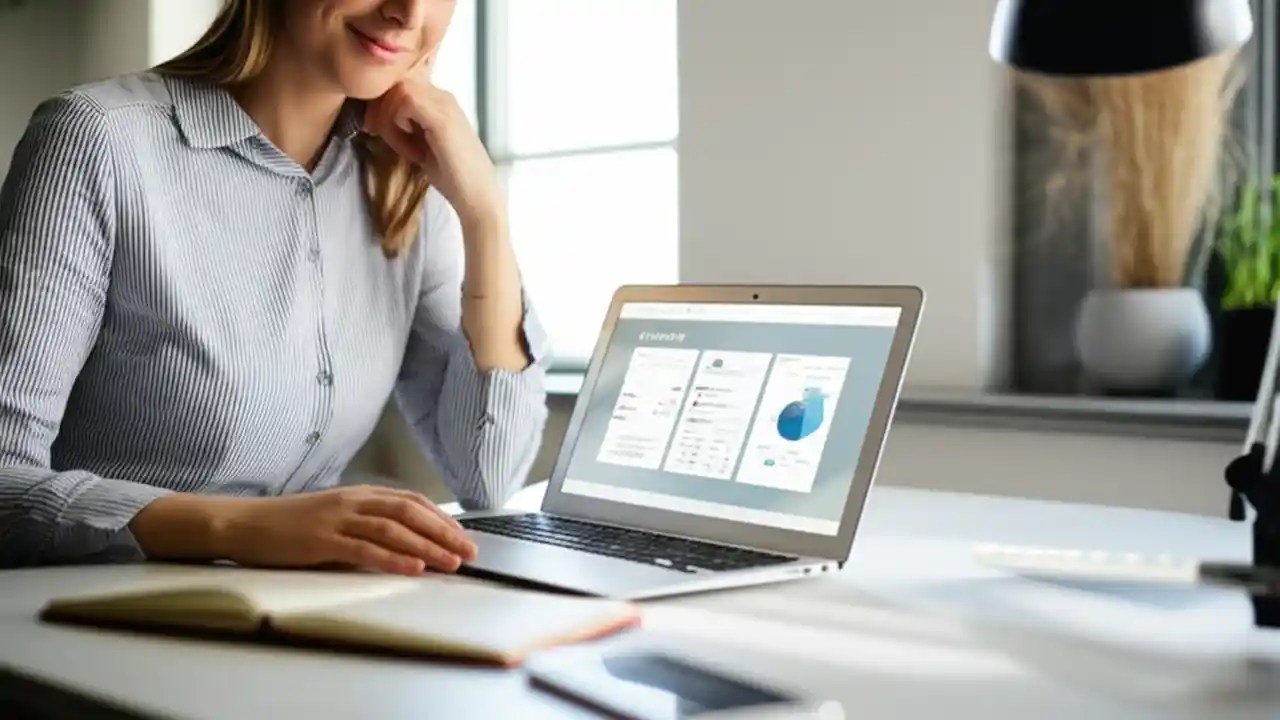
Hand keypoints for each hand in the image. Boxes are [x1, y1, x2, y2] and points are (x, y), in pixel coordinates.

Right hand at [131, 486, 477, 576]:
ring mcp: (337, 519)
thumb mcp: (333, 517)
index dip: (441, 518)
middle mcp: (353, 501)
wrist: (242, 524)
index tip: (463, 536)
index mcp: (358, 494)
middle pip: (410, 513)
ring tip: (452, 562)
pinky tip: (414, 568)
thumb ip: (364, 524)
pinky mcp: (322, 540)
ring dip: (427, 546)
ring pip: (394, 530)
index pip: (411, 502)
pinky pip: (365, 549)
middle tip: (470, 552)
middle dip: (444, 532)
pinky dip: (393, 559)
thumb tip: (400, 540)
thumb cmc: (288, 526)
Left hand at [365, 55, 502, 228]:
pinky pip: (406, 103)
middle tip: (376, 134)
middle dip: (379, 108)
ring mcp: (444, 104)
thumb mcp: (420, 143)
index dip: (380, 102)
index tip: (373, 128)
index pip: (398, 82)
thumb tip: (375, 114)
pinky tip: (413, 150)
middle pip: (395, 81)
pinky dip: (398, 126)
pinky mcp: (443, 118)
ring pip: (398, 90)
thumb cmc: (451, 175)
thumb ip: (404, 124)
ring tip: (402, 147)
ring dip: (389, 119)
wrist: (478, 196)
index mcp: (438, 100)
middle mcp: (442, 96)